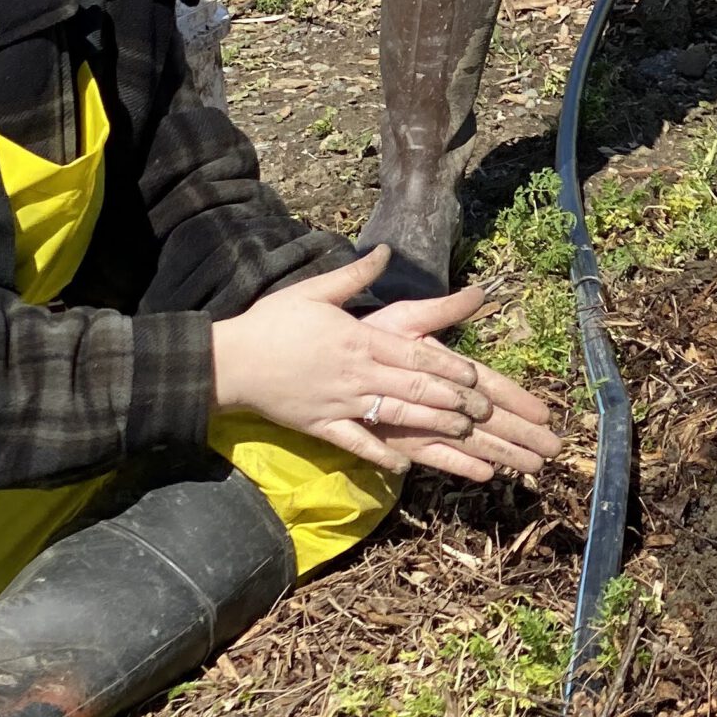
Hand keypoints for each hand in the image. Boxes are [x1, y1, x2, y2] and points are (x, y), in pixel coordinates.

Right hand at [211, 249, 553, 476]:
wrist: (230, 361)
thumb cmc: (273, 321)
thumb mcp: (315, 290)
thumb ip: (356, 275)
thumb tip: (385, 250)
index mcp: (359, 339)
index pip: (415, 355)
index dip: (449, 368)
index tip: (477, 378)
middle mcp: (356, 373)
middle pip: (415, 387)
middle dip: (454, 400)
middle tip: (485, 413)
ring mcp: (340, 403)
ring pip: (396, 415)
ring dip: (432, 425)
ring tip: (463, 433)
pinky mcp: (322, 426)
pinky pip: (358, 444)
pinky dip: (383, 455)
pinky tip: (405, 466)